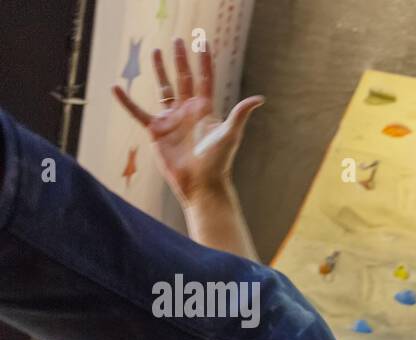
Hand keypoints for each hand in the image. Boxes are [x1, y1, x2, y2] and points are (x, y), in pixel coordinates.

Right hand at [112, 37, 262, 206]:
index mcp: (205, 109)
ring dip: (159, 71)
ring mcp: (172, 120)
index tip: (202, 41)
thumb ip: (240, 114)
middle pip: (183, 78)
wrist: (201, 184)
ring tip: (154, 52)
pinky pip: (138, 112)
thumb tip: (259, 98)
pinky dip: (126, 101)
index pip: (204, 79)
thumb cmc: (217, 161)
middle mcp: (188, 111)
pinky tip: (116, 87)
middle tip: (177, 39)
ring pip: (163, 89)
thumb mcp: (229, 134)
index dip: (204, 61)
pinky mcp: (156, 131)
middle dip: (180, 59)